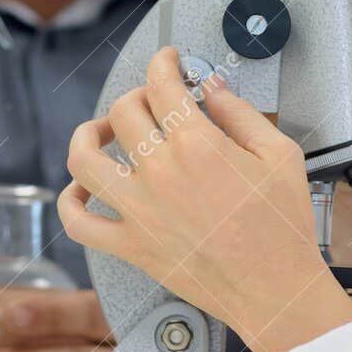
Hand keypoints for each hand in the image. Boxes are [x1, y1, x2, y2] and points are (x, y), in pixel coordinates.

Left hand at [60, 47, 351, 351]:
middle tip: (153, 101)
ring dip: (88, 134)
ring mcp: (139, 211)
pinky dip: (69, 201)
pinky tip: (82, 188)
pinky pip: (79, 223)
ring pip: (84, 158)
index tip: (166, 61)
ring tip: (101, 132)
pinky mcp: (131, 246)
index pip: (162, 84)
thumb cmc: (282, 230)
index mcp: (198, 146)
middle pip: (124, 111)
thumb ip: (241, 113)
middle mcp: (160, 174)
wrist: (276, 290)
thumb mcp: (280, 155)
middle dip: (139, 95)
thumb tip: (213, 89)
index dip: (162, 63)